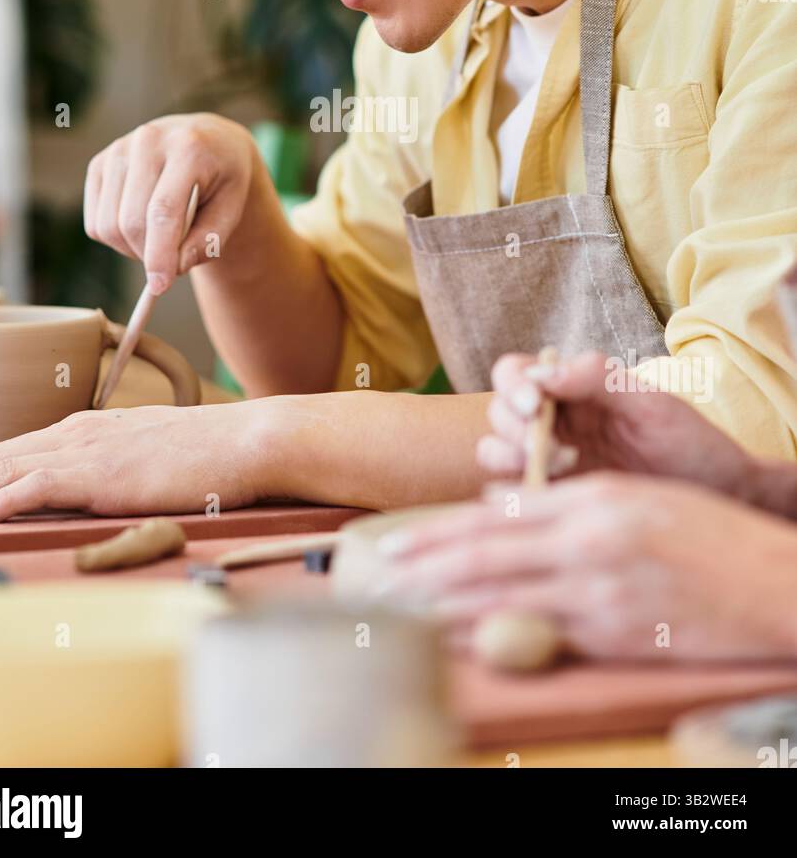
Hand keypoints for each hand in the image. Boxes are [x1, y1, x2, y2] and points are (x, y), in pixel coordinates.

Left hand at [0, 402, 269, 521]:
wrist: (246, 440)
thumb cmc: (209, 452)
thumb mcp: (149, 451)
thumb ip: (112, 461)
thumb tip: (91, 481)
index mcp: (89, 430)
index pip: (15, 449)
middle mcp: (80, 435)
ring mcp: (90, 452)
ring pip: (8, 469)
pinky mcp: (105, 474)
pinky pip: (41, 486)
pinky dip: (5, 499)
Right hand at [84, 113, 258, 295]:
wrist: (208, 141)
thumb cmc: (223, 178)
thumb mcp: (233, 208)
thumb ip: (208, 241)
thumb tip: (174, 267)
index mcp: (188, 148)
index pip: (163, 210)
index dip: (159, 253)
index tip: (160, 286)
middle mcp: (148, 141)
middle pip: (131, 221)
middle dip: (149, 255)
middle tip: (172, 261)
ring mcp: (119, 149)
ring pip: (108, 224)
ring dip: (132, 248)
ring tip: (160, 240)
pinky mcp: (99, 163)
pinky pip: (95, 221)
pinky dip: (115, 238)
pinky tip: (141, 226)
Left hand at [376, 475, 796, 660]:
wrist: (768, 579)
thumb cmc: (705, 534)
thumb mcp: (634, 498)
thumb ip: (568, 504)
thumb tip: (503, 512)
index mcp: (591, 497)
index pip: (498, 514)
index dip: (441, 529)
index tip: (399, 541)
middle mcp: (587, 538)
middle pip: (486, 552)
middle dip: (426, 565)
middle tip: (382, 576)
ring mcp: (600, 588)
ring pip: (504, 596)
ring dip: (447, 605)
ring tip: (404, 610)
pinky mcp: (616, 633)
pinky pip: (543, 635)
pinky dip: (498, 638)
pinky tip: (467, 643)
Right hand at [481, 349, 755, 499]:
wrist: (718, 499)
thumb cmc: (689, 442)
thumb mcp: (650, 402)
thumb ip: (598, 379)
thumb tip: (543, 374)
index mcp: (569, 389)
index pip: (515, 373)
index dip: (512, 385)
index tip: (533, 404)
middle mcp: (552, 422)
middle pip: (498, 413)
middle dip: (512, 426)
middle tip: (551, 446)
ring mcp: (548, 463)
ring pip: (495, 452)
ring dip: (508, 457)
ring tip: (554, 469)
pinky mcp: (553, 501)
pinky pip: (514, 495)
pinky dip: (516, 494)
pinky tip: (549, 498)